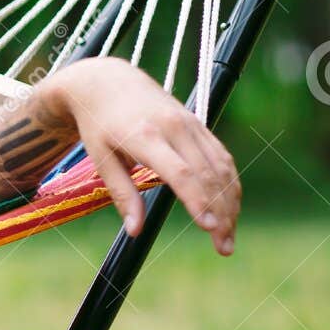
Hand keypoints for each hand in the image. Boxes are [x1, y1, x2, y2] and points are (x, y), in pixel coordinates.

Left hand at [41, 59, 240, 254]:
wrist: (107, 82)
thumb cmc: (99, 124)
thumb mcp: (100, 159)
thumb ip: (121, 194)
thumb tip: (135, 231)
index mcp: (146, 135)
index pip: (181, 172)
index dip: (198, 201)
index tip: (209, 227)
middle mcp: (175, 127)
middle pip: (208, 174)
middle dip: (220, 213)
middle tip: (224, 247)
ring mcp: (190, 124)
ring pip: (222, 167)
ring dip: (230, 203)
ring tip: (228, 236)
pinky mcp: (198, 124)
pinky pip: (221, 156)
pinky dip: (229, 184)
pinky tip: (229, 208)